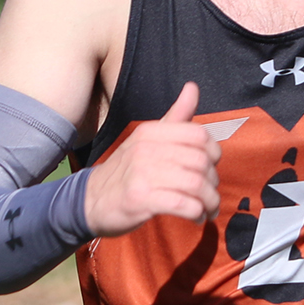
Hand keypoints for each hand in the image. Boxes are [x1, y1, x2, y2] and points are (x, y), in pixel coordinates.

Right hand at [83, 82, 219, 235]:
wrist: (90, 200)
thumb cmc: (126, 171)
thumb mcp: (148, 139)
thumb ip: (175, 116)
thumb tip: (193, 87)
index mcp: (151, 132)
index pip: (199, 134)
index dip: (213, 153)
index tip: (210, 167)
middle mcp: (146, 149)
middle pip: (201, 162)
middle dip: (212, 182)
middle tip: (209, 194)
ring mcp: (141, 174)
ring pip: (195, 184)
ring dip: (209, 201)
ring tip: (207, 209)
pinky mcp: (140, 199)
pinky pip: (182, 205)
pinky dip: (196, 213)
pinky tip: (196, 217)